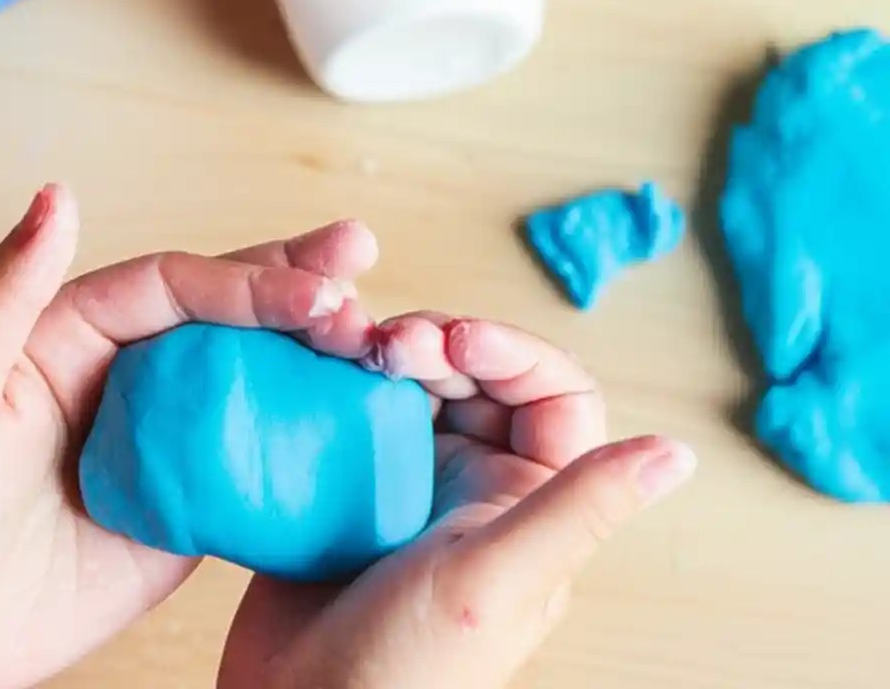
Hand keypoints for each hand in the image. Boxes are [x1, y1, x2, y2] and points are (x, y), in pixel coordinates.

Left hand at [0, 185, 381, 685]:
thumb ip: (1, 292)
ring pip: (253, 386)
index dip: (247, 279)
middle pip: (227, 319)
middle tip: (364, 264)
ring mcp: (158, 448)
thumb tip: (57, 196)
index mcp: (70, 334)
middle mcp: (124, 380)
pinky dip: (307, 448)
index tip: (314, 289)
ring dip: (315, 362)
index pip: (176, 286)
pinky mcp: (180, 516)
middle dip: (297, 287)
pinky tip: (357, 428)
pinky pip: (254, 472)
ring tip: (381, 343)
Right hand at [219, 316, 695, 688]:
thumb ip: (579, 508)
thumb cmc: (408, 670)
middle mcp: (476, 484)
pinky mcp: (349, 485)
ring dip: (386, 357)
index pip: (551, 393)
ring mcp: (409, 482)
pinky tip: (318, 376)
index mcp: (529, 502)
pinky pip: (352, 411)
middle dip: (437, 342)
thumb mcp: (498, 580)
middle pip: (477, 375)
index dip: (510, 351)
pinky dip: (338, 384)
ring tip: (348, 354)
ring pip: (413, 385)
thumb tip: (677, 454)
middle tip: (386, 346)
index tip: (453, 340)